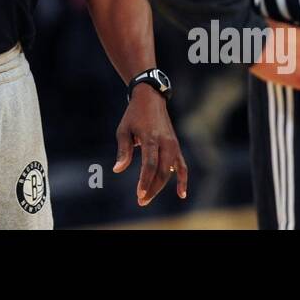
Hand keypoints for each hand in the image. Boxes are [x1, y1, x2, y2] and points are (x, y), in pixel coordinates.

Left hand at [113, 83, 187, 205]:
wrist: (151, 99)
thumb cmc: (134, 115)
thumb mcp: (124, 130)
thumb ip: (123, 150)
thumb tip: (117, 170)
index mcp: (151, 137)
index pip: (150, 164)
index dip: (145, 181)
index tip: (139, 194)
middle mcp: (165, 142)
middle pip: (162, 171)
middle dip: (152, 188)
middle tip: (140, 201)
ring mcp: (173, 145)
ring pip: (170, 171)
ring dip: (161, 186)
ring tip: (148, 197)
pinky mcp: (176, 147)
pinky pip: (182, 166)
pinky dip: (182, 179)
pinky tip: (181, 194)